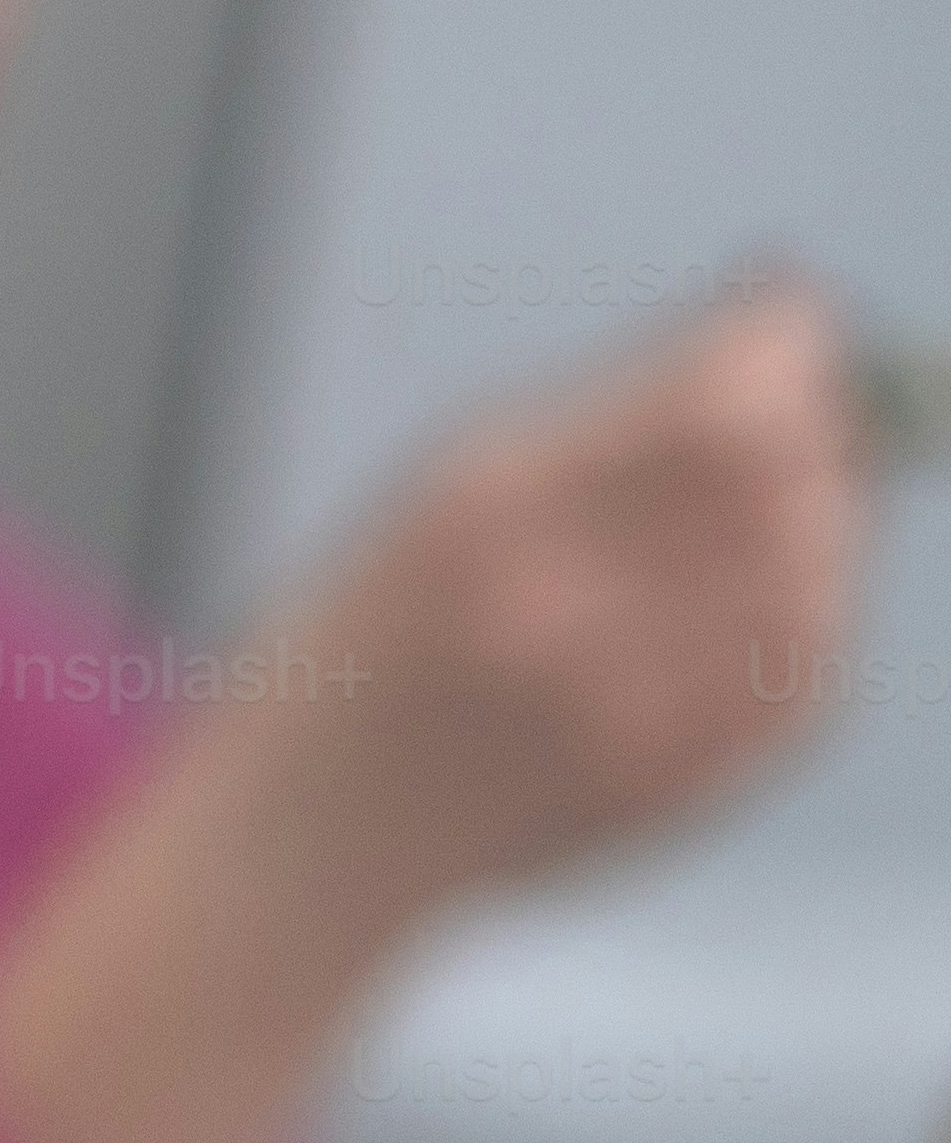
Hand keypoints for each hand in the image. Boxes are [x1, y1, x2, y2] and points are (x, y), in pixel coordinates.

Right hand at [263, 274, 867, 908]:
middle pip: (784, 486)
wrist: (321, 826)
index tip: (787, 316)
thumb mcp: (442, 488)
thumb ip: (608, 419)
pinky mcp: (691, 774)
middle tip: (798, 400)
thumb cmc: (370, 634)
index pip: (718, 409)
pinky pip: (808, 665)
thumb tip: (769, 335)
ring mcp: (637, 705)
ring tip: (779, 494)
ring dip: (820, 515)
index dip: (782, 347)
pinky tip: (768, 586)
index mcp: (489, 511)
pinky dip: (813, 606)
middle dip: (811, 423)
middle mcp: (568, 609)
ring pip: (815, 573)